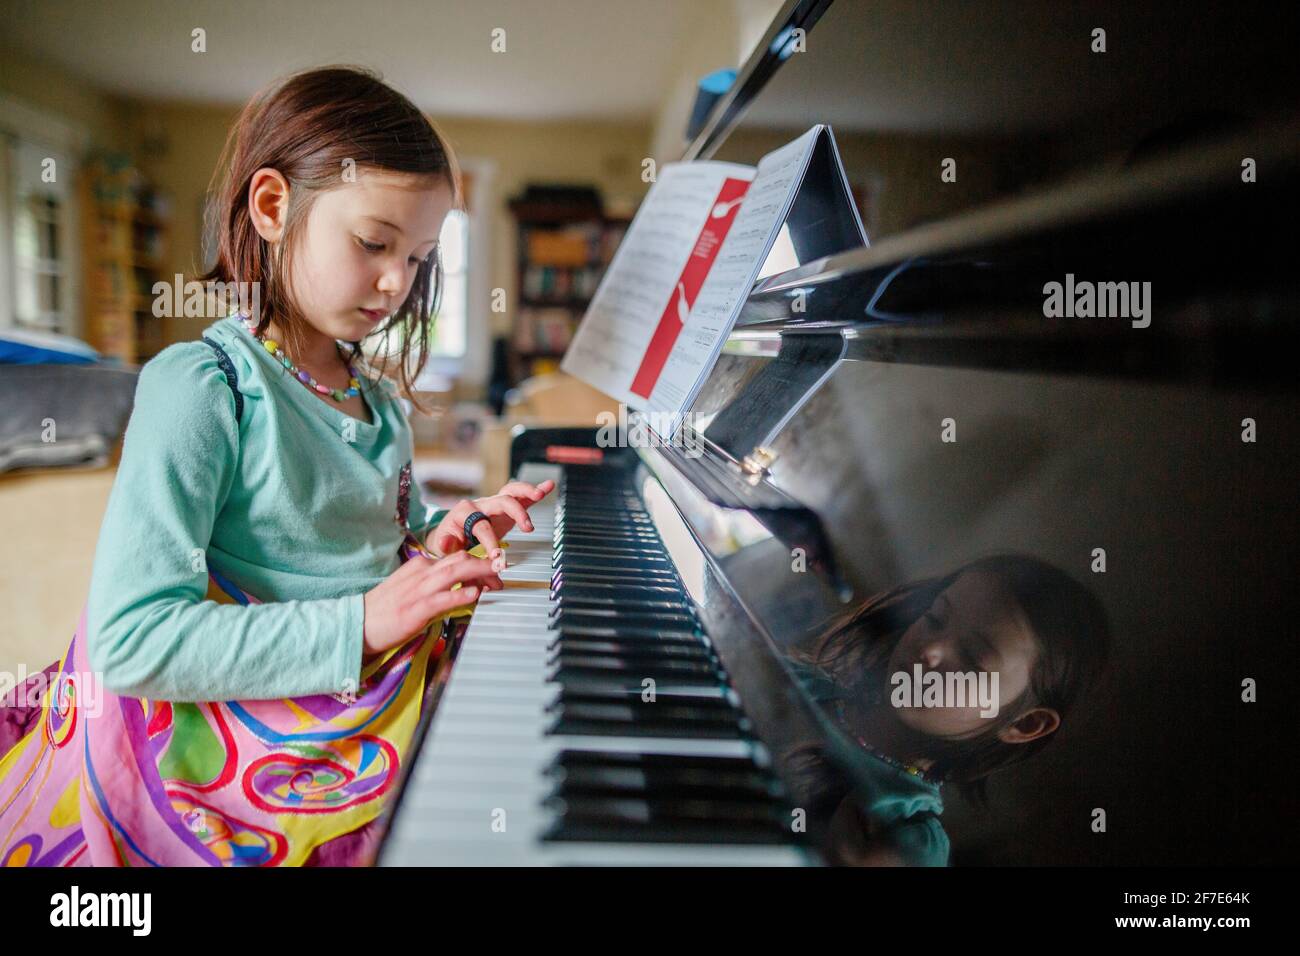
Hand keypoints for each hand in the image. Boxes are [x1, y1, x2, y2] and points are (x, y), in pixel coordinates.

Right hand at [362, 551, 502, 657]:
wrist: (357, 623)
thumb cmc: (384, 609)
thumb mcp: (412, 589)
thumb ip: (436, 585)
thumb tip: (464, 587)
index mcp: (420, 566)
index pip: (457, 557)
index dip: (480, 563)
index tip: (494, 572)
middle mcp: (421, 572)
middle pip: (461, 560)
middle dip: (487, 566)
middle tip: (502, 575)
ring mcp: (418, 590)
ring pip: (456, 573)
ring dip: (481, 575)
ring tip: (498, 580)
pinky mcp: (415, 609)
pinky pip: (442, 598)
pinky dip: (460, 594)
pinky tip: (475, 595)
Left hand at [426, 479, 555, 557]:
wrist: (450, 535)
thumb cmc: (449, 542)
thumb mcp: (444, 547)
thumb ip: (450, 549)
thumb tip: (450, 547)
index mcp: (464, 512)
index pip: (482, 526)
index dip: (490, 541)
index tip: (497, 557)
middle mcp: (481, 504)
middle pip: (501, 501)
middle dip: (516, 513)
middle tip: (528, 528)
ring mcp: (494, 504)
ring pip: (511, 491)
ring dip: (527, 492)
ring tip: (539, 494)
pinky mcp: (505, 508)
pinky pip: (521, 497)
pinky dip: (535, 491)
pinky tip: (548, 487)